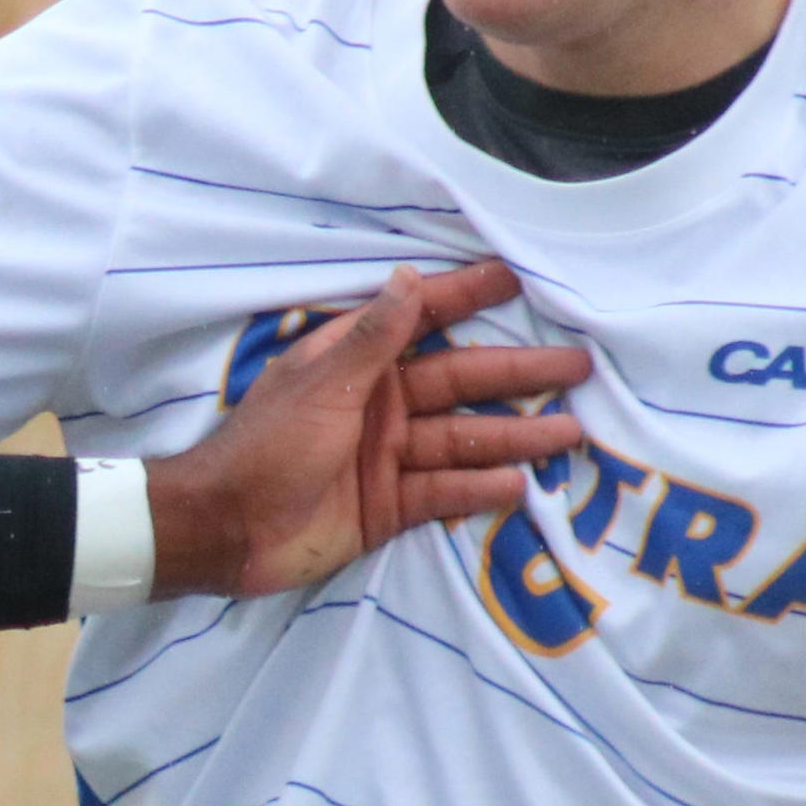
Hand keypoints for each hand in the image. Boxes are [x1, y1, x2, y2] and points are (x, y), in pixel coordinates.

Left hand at [145, 260, 588, 597]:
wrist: (224, 530)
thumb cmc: (265, 447)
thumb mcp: (322, 385)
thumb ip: (372, 337)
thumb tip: (408, 277)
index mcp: (358, 365)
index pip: (424, 321)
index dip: (468, 297)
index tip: (518, 275)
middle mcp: (381, 405)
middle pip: (461, 383)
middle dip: (519, 374)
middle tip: (580, 364)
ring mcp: (386, 457)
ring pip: (463, 440)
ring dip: (515, 436)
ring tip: (571, 431)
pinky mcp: (388, 507)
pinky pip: (444, 493)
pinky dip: (479, 489)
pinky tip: (522, 484)